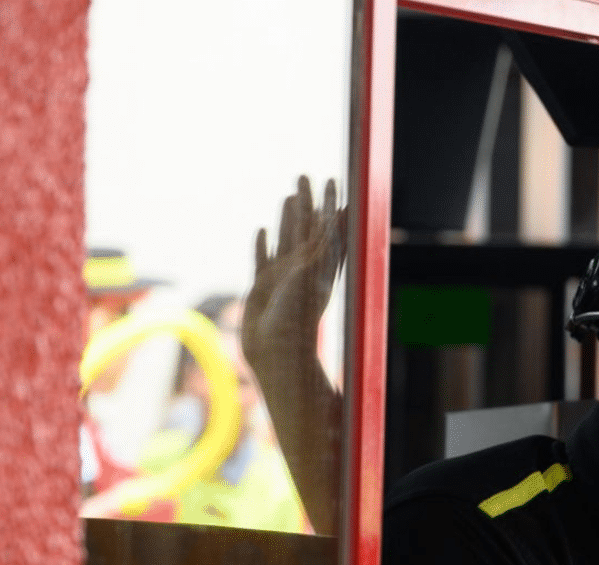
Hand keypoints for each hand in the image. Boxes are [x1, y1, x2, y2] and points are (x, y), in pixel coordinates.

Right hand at [242, 175, 347, 369]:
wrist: (277, 354)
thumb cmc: (298, 317)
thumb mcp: (313, 275)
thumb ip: (323, 243)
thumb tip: (337, 212)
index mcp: (321, 266)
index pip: (328, 226)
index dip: (331, 203)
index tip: (332, 180)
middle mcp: (304, 269)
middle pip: (307, 227)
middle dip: (308, 201)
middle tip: (305, 175)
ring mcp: (283, 278)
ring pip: (285, 239)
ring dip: (288, 217)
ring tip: (289, 196)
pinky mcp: (262, 289)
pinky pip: (262, 260)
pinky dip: (263, 244)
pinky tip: (261, 230)